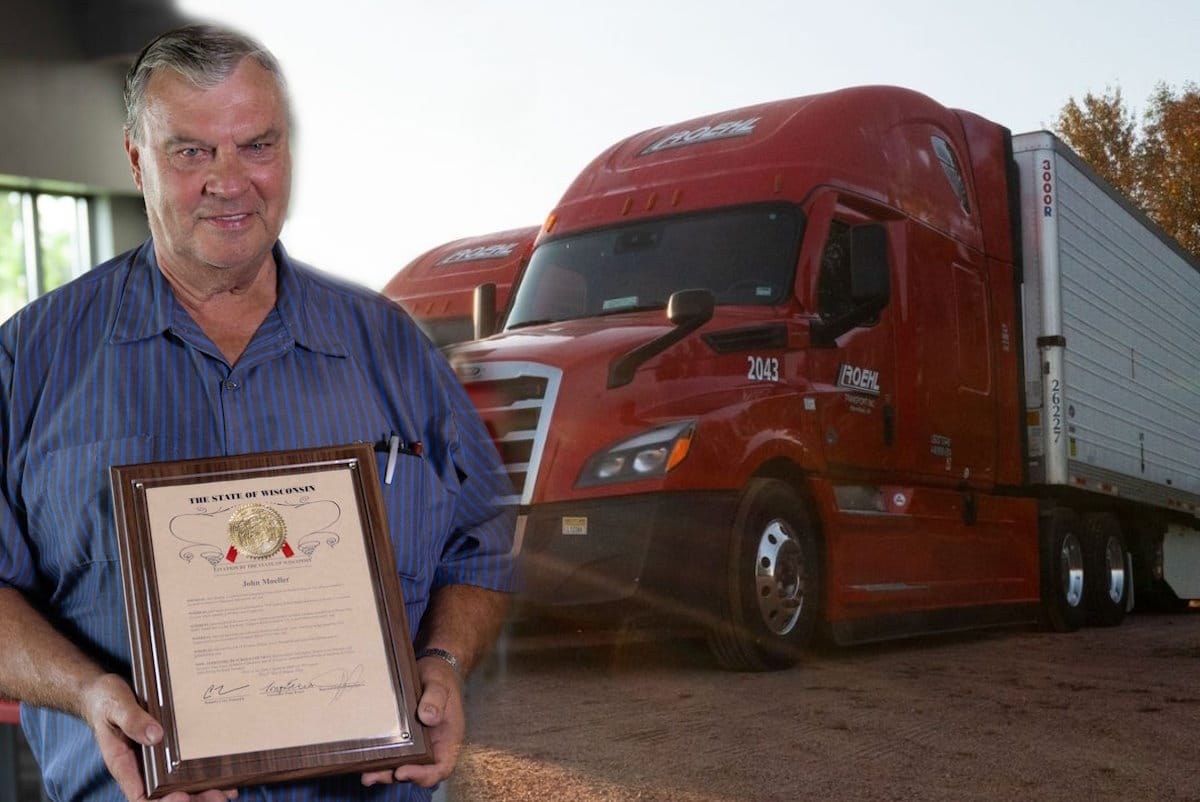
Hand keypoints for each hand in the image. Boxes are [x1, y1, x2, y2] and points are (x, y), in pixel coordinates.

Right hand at [81, 673, 236, 801]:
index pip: (140, 795)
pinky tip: (224, 777)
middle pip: (164, 796)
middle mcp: (139, 767)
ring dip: (200, 793)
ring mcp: (153, 761)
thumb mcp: (116, 706)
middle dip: (191, 799)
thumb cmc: (107, 700)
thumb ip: (133, 721)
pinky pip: (183, 770)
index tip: (182, 797)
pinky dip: (202, 776)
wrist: (105, 692)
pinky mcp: (165, 751)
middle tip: (217, 795)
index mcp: (122, 763)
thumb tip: (155, 736)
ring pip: (177, 787)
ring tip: (226, 792)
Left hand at [361, 657, 464, 788]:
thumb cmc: (441, 678)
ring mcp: (419, 743)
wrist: (433, 669)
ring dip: (385, 772)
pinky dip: (382, 759)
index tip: (403, 770)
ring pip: (404, 765)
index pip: (441, 766)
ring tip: (366, 774)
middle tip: (373, 775)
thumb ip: (435, 699)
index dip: (423, 775)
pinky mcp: (404, 737)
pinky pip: (395, 752)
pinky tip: (365, 759)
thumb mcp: (440, 684)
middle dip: (396, 776)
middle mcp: (434, 745)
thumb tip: (428, 717)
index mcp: (448, 738)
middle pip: (418, 771)